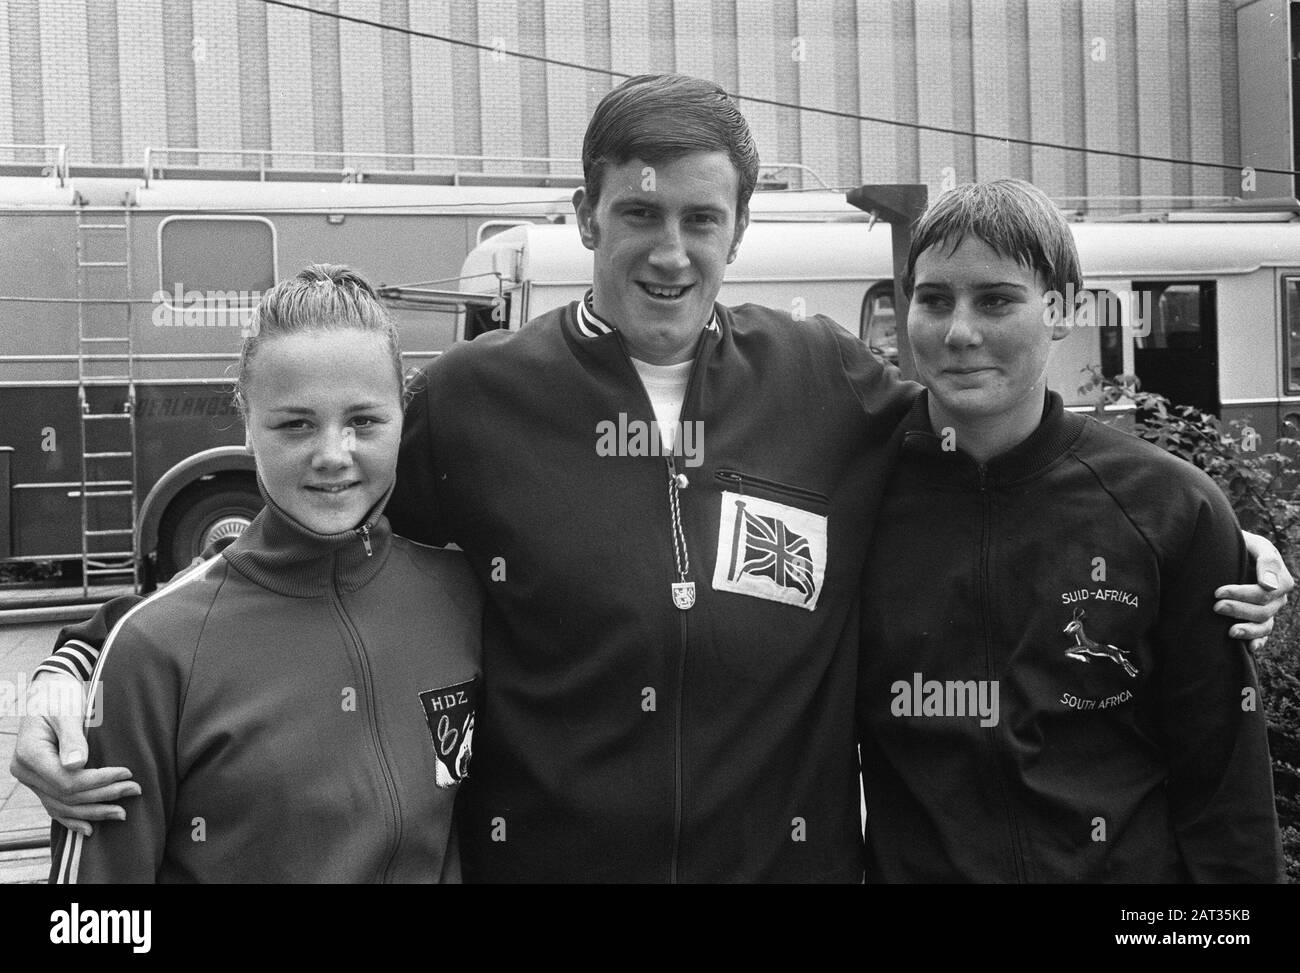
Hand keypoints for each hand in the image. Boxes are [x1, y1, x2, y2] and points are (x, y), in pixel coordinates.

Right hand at [8, 672, 138, 836]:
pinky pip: (55, 807)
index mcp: (29, 754)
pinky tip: (91, 829)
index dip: (98, 781)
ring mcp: (31, 780)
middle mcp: (25, 772)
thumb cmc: (60, 695)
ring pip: (62, 806)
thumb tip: (76, 765)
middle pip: (67, 796)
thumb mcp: (67, 710)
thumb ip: (72, 737)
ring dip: (93, 812)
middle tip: (135, 790)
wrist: (49, 691)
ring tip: (122, 813)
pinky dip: (73, 818)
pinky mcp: (41, 782)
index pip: (66, 780)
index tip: (127, 773)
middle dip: (103, 796)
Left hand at [1214, 530, 1293, 651]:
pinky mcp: (1260, 620)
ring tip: (1229, 631)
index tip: (1217, 592)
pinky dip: (1258, 642)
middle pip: (1263, 610)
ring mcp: (1270, 611)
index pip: (1265, 593)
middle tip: (1215, 606)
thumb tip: (1269, 585)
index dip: (1242, 594)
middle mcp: (1278, 598)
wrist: (1232, 550)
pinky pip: (1263, 635)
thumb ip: (1266, 560)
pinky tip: (1249, 648)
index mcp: (1280, 579)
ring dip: (1248, 630)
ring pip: (1264, 626)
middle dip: (1238, 610)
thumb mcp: (1255, 545)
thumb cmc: (1243, 545)